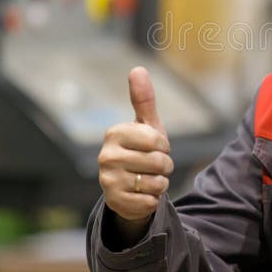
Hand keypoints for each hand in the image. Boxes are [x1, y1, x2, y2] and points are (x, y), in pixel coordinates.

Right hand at [98, 66, 173, 224]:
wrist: (129, 187)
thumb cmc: (142, 150)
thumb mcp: (146, 125)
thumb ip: (143, 99)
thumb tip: (137, 69)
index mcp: (114, 133)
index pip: (157, 140)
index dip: (164, 146)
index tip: (156, 147)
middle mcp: (106, 156)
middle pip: (159, 162)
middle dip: (165, 166)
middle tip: (154, 165)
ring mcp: (107, 180)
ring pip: (156, 183)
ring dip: (160, 183)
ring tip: (148, 179)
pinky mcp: (113, 202)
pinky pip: (150, 202)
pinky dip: (153, 200)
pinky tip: (142, 194)